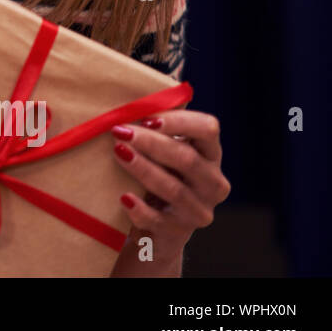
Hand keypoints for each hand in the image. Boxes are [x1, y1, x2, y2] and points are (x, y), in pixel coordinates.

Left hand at [111, 109, 230, 263]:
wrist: (155, 228)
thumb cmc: (158, 176)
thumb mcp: (162, 152)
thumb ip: (155, 128)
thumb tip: (127, 98)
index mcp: (210, 155)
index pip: (208, 129)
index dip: (180, 121)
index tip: (147, 117)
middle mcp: (213, 182)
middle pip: (187, 159)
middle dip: (152, 143)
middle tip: (121, 132)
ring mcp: (199, 210)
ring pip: (174, 189)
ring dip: (144, 169)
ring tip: (118, 153)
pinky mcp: (179, 232)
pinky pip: (159, 220)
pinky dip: (141, 208)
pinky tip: (124, 197)